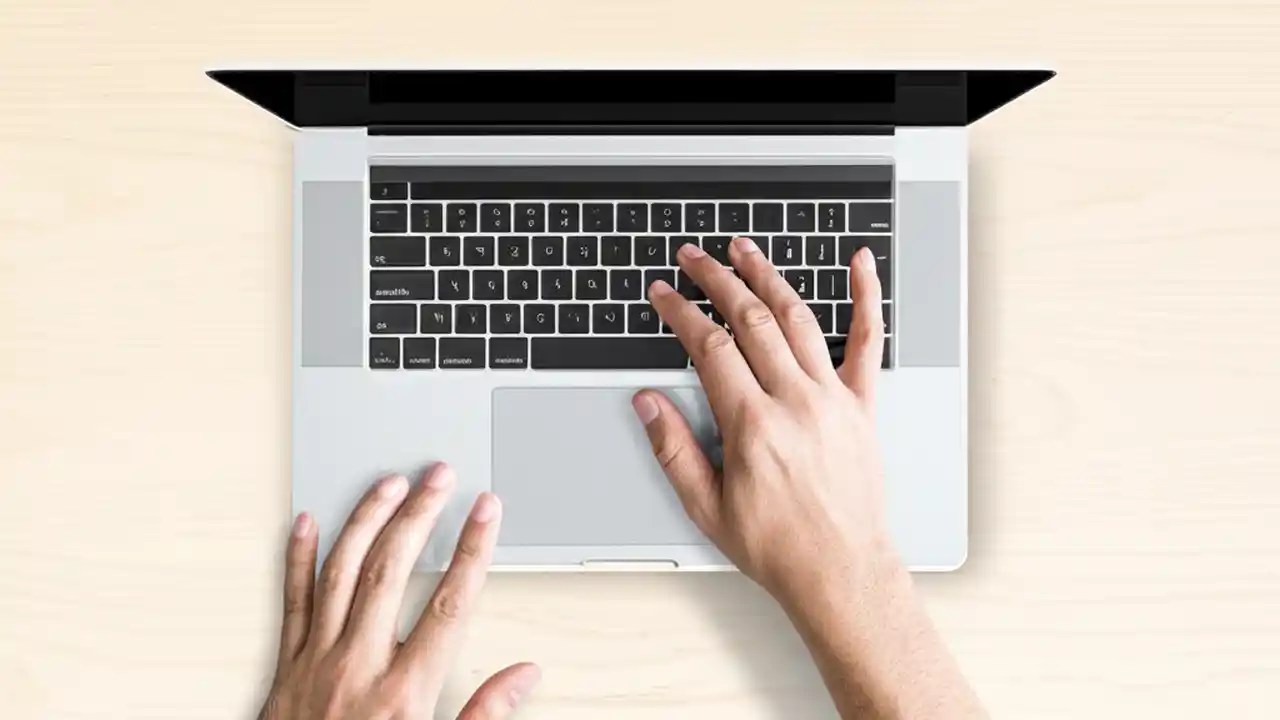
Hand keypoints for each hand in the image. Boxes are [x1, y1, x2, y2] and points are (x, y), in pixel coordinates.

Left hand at [260, 466, 538, 719]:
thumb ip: (484, 717)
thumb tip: (522, 676)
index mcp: (403, 695)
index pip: (450, 603)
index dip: (473, 549)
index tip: (487, 512)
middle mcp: (357, 668)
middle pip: (394, 571)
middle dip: (421, 514)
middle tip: (439, 477)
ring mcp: (315, 663)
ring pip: (341, 572)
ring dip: (367, 520)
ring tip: (388, 484)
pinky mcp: (283, 668)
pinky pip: (291, 601)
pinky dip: (297, 558)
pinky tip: (307, 523)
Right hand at [633, 238, 891, 601]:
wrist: (841, 572)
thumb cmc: (778, 547)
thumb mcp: (707, 507)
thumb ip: (674, 448)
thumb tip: (648, 403)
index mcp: (753, 426)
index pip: (708, 347)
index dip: (679, 312)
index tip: (662, 294)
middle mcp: (795, 402)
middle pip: (750, 319)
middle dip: (716, 280)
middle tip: (693, 258)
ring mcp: (833, 399)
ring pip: (798, 318)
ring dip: (768, 277)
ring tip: (744, 251)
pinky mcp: (862, 405)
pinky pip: (868, 341)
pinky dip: (865, 297)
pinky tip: (861, 263)